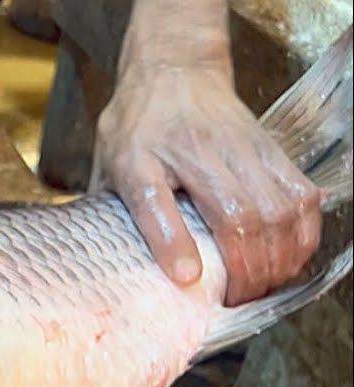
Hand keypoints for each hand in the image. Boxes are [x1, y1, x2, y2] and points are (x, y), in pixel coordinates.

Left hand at [90, 64, 321, 305]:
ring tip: (260, 286)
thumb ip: (108, 206)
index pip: (153, 199)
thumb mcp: (109, 160)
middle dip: (243, 268)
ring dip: (275, 258)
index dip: (173, 243)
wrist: (176, 69)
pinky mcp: (272, 150)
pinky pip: (301, 197)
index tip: (186, 278)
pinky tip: (286, 258)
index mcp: (143, 156)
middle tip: (234, 299)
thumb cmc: (138, 123)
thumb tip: (103, 258)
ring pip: (277, 210)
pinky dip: (301, 235)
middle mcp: (198, 151)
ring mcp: (243, 149)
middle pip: (237, 216)